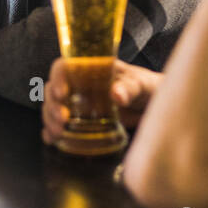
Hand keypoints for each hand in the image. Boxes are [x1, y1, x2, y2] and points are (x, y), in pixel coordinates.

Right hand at [42, 58, 159, 144]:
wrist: (157, 107)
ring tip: (58, 134)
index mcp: (91, 69)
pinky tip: (52, 140)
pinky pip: (60, 124)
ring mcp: (80, 104)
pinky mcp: (82, 121)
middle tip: (62, 121)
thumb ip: (130, 87)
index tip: (62, 94)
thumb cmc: (148, 88)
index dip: (58, 77)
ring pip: (53, 107)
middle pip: (53, 89)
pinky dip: (52, 132)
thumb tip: (116, 94)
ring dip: (50, 119)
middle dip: (52, 105)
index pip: (65, 66)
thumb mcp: (142, 85)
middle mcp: (81, 85)